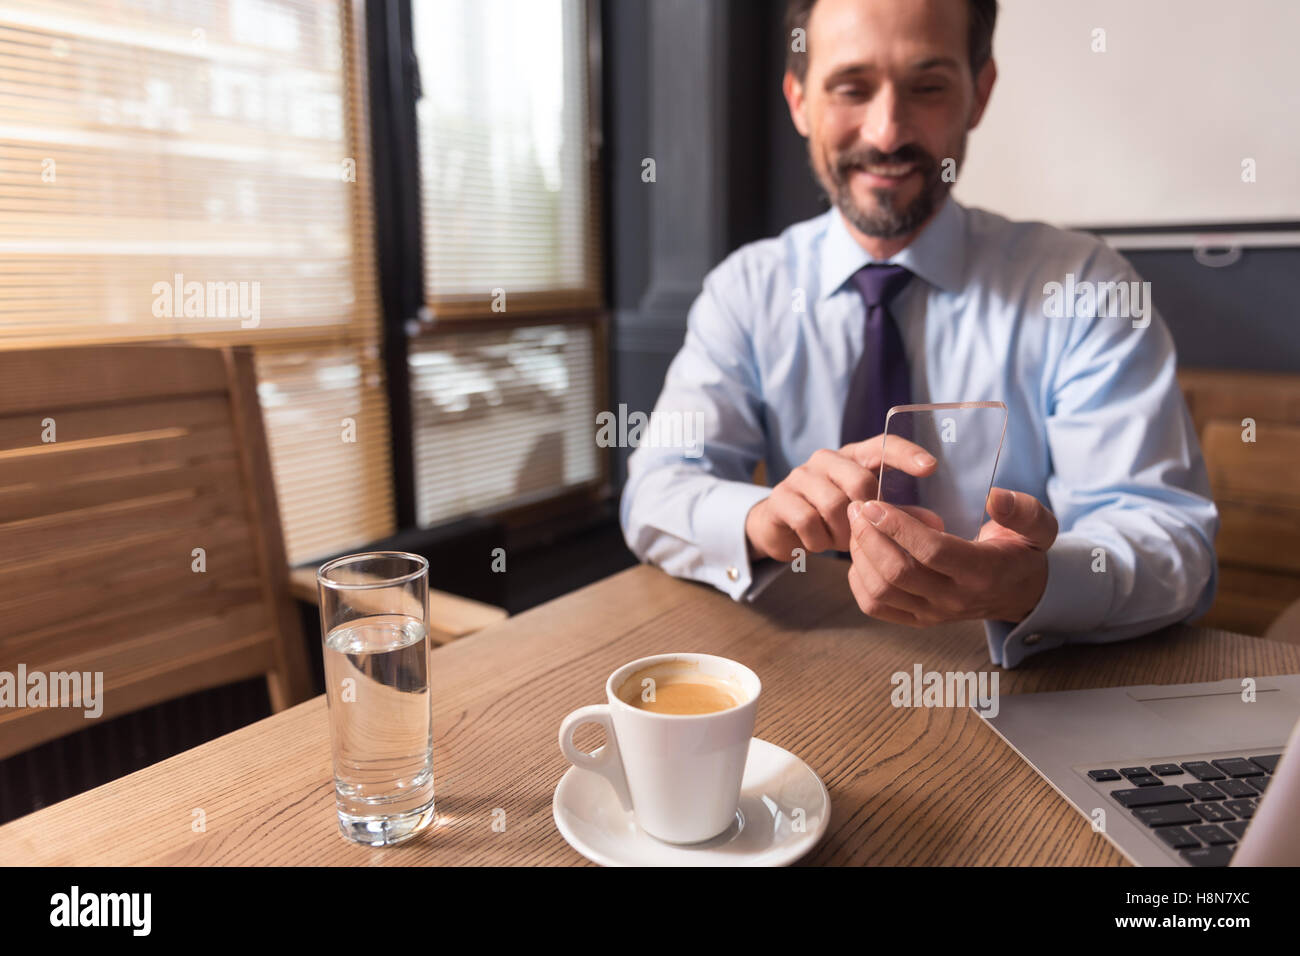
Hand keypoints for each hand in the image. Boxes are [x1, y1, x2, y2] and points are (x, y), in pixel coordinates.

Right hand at [744, 434, 937, 561]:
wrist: (781, 526)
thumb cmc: (832, 517)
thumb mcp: (866, 514)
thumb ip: (898, 515)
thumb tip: (935, 525)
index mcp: (853, 457)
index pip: (882, 445)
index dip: (906, 454)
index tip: (931, 467)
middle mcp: (826, 459)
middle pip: (860, 480)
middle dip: (868, 515)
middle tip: (866, 534)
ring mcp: (800, 476)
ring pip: (834, 504)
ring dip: (842, 532)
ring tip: (840, 542)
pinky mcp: (779, 498)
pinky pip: (808, 520)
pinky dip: (818, 540)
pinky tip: (818, 543)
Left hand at [845, 486, 1056, 625]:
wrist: (1018, 592)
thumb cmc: (1022, 551)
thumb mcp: (1038, 527)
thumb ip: (1023, 510)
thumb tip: (995, 498)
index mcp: (983, 572)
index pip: (932, 552)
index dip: (899, 527)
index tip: (875, 504)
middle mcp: (955, 598)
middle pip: (898, 573)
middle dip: (870, 537)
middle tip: (857, 508)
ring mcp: (934, 613)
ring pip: (882, 591)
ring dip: (861, 556)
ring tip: (857, 525)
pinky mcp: (918, 619)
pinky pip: (876, 607)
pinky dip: (859, 580)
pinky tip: (861, 552)